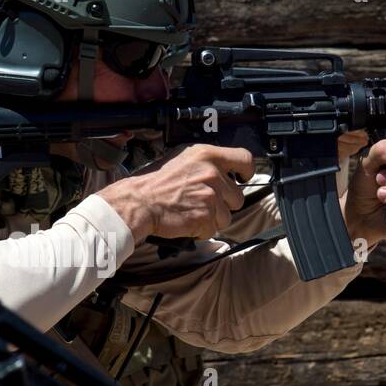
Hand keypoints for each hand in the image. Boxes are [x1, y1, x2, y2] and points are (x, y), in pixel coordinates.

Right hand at [97, 144, 253, 241]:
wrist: (139, 202)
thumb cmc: (154, 182)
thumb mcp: (181, 159)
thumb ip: (205, 163)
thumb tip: (221, 170)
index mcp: (208, 155)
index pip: (244, 159)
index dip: (247, 171)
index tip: (244, 177)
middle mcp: (213, 174)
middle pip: (237, 196)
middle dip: (223, 203)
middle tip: (203, 203)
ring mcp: (211, 196)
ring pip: (227, 216)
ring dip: (212, 219)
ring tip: (191, 212)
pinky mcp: (206, 217)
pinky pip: (213, 229)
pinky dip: (201, 230)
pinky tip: (186, 221)